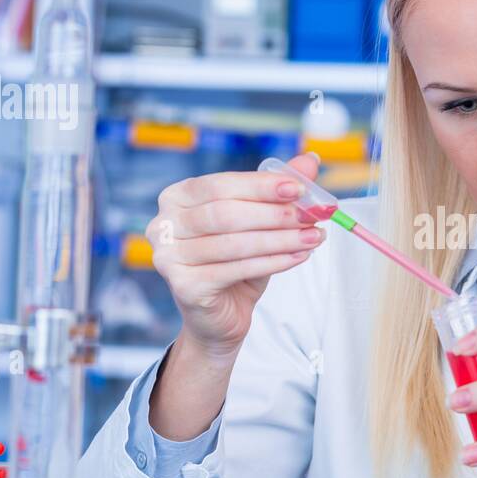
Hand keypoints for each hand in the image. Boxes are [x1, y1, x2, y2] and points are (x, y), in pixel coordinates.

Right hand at [146, 153, 326, 361]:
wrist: (219, 316)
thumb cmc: (235, 263)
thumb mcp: (258, 223)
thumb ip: (277, 192)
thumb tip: (309, 161)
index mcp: (177, 197)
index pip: (222, 184)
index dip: (262, 186)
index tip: (299, 188)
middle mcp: (164, 224)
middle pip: (226, 213)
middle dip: (274, 214)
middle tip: (312, 216)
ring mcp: (168, 256)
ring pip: (234, 243)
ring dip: (280, 239)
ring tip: (313, 237)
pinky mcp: (183, 286)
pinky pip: (235, 270)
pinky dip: (272, 262)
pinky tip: (298, 257)